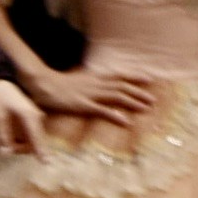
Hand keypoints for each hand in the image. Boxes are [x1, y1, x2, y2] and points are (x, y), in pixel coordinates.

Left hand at [0, 77, 49, 153]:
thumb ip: (2, 136)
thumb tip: (6, 152)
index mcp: (29, 115)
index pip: (36, 137)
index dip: (41, 150)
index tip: (47, 162)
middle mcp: (36, 116)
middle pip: (34, 141)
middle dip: (20, 148)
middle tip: (3, 148)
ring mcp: (35, 117)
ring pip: (32, 139)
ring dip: (20, 145)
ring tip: (4, 141)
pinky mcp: (32, 119)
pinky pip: (29, 134)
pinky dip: (20, 139)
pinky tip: (9, 137)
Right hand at [35, 67, 154, 122]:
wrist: (44, 84)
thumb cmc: (59, 84)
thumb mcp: (79, 80)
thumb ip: (91, 82)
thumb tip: (99, 86)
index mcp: (95, 76)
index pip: (120, 75)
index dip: (135, 77)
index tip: (149, 80)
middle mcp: (96, 83)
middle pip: (122, 87)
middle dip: (139, 92)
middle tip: (153, 100)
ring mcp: (90, 94)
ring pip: (117, 96)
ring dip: (133, 101)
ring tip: (146, 108)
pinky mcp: (83, 105)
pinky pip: (101, 110)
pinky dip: (115, 115)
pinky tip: (125, 121)